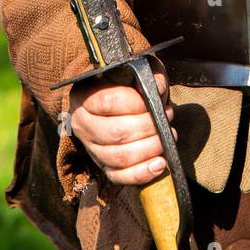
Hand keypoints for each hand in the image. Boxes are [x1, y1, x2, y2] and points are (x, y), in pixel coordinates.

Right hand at [68, 69, 175, 186]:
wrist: (112, 104)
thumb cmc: (124, 86)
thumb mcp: (134, 73)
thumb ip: (147, 75)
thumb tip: (158, 88)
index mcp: (85, 97)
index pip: (108, 102)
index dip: (136, 104)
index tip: (155, 102)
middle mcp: (83, 125)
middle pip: (116, 133)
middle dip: (148, 128)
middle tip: (166, 119)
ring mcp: (91, 149)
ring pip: (119, 157)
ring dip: (149, 149)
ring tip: (166, 138)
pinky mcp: (103, 166)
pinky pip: (120, 177)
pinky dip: (142, 173)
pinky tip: (159, 164)